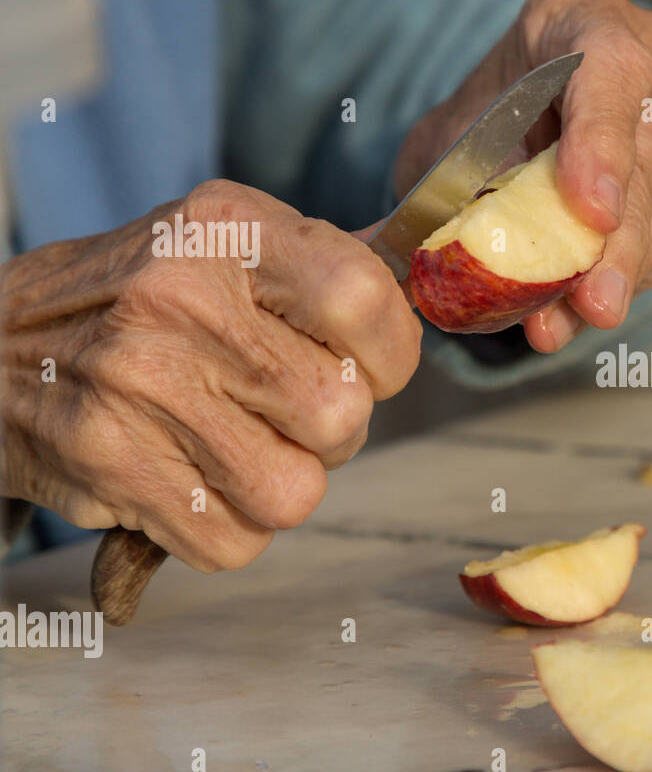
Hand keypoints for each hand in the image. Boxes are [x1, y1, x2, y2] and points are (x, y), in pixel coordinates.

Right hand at [0, 181, 421, 570]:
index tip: (370, 361)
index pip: (365, 299)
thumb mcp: (220, 243)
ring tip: (238, 446)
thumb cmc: (137, 298)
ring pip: (296, 493)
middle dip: (335, 431)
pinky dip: (229, 529)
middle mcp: (180, 299)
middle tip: (288, 411)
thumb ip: (319, 268)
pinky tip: (193, 479)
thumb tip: (424, 292)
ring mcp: (139, 385)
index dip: (392, 350)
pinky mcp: (108, 463)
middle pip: (342, 413)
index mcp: (226, 229)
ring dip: (282, 485)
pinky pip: (235, 542)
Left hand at [394, 0, 651, 352]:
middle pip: (647, 157)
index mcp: (589, 17)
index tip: (590, 213)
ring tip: (571, 320)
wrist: (537, 93)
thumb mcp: (461, 125)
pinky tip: (583, 306)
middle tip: (591, 303)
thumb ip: (454, 177)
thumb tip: (409, 247)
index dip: (601, 147)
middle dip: (616, 245)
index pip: (611, 74)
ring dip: (620, 274)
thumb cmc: (499, 101)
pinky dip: (623, 276)